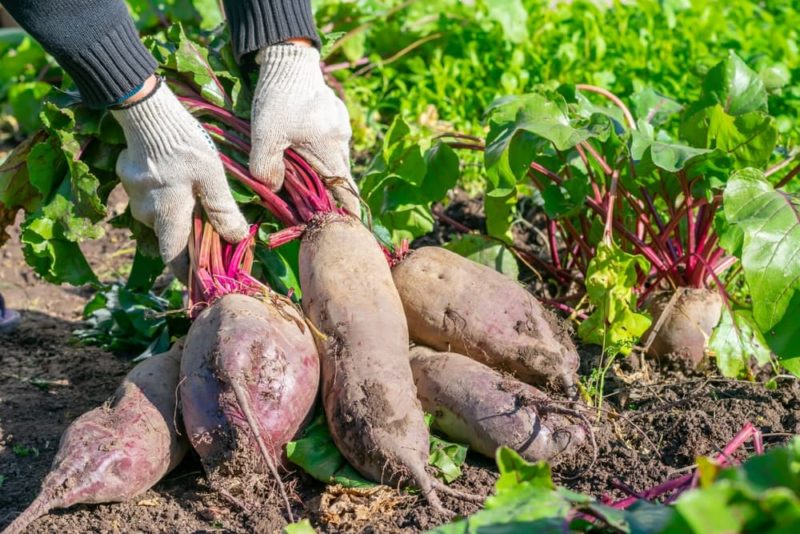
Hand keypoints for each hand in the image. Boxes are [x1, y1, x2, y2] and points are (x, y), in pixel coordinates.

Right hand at [111, 78, 248, 277]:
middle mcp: (145, 214)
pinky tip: (182, 182)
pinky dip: (169, 198)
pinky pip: (153, 199)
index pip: (174, 260)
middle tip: (217, 231)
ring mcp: (134, 198)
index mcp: (166, 217)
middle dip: (193, 239)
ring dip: (181, 215)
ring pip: (163, 217)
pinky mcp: (130, 182)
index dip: (189, 274)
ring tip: (203, 201)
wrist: (145, 112)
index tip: (204, 280)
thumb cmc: (182, 145)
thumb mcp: (211, 177)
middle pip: (172, 237)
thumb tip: (236, 238)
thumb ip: (222, 209)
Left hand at [249, 44, 359, 215]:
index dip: (345, 213)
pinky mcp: (334, 117)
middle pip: (338, 179)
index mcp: (331, 150)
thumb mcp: (266, 136)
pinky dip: (316, 154)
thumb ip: (267, 169)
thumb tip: (273, 190)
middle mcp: (342, 141)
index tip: (343, 230)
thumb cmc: (279, 97)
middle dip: (325, 195)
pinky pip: (328, 144)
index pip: (346, 193)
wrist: (288, 57)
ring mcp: (340, 128)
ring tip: (298, 181)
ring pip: (332, 161)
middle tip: (307, 207)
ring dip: (318, 173)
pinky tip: (298, 152)